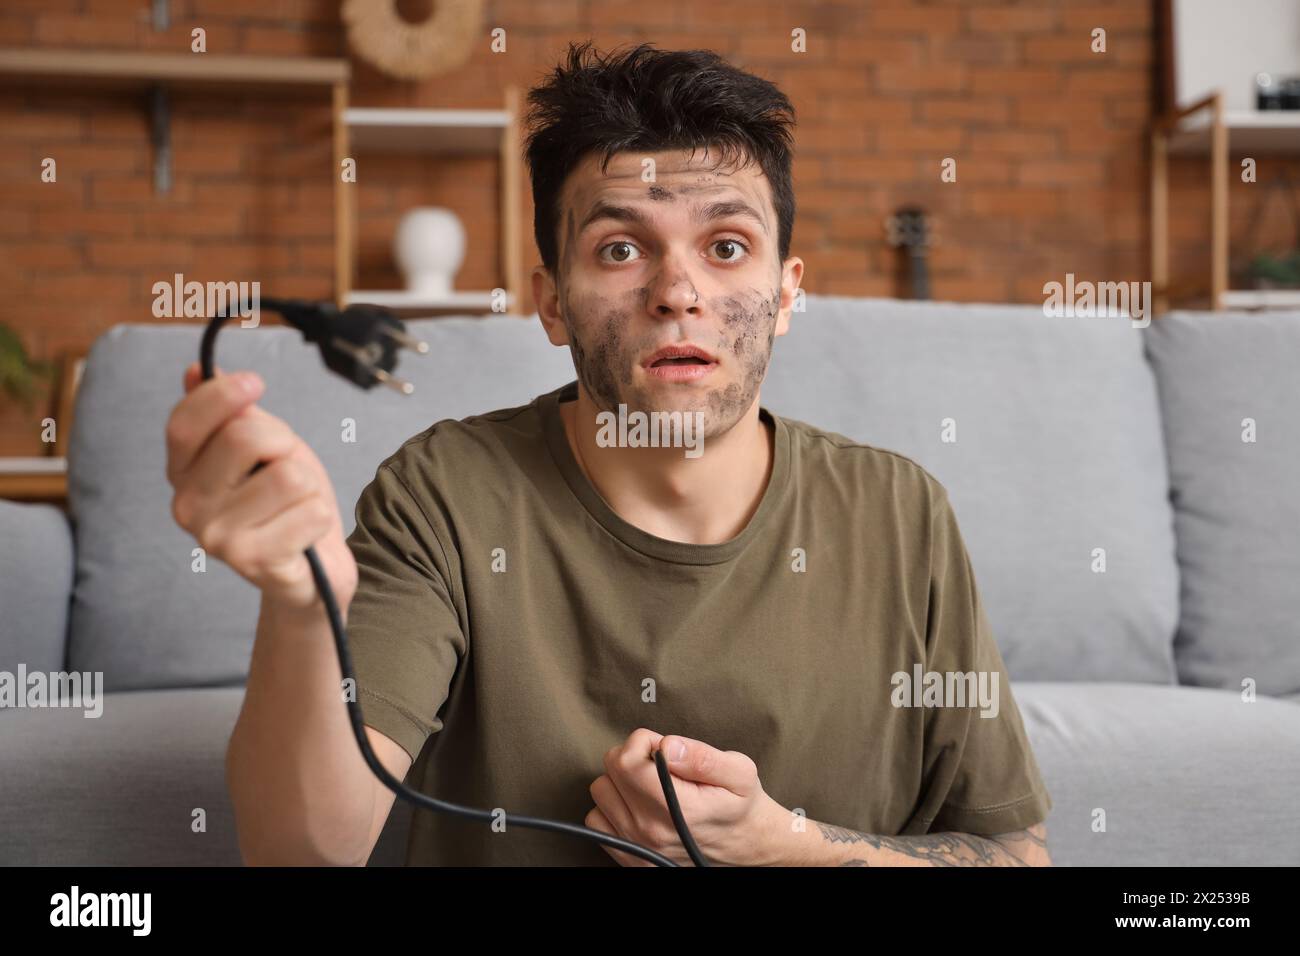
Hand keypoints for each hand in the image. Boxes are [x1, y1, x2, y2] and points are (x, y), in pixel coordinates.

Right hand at [165, 361, 358, 612]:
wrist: (312, 569)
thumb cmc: (285, 503)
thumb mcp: (262, 449)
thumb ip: (233, 413)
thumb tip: (198, 370)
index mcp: (182, 472)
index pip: (185, 423)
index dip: (220, 394)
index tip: (255, 382)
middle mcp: (187, 506)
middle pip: (244, 438)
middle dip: (283, 443)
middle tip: (286, 467)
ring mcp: (217, 537)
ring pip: (287, 475)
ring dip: (307, 486)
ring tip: (296, 505)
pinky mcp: (253, 561)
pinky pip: (310, 511)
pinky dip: (319, 515)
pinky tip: (304, 532)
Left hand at [584, 727, 786, 866]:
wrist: (746, 846)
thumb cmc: (741, 806)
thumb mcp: (739, 771)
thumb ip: (702, 755)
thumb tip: (667, 745)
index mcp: (676, 807)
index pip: (627, 759)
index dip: (645, 742)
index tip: (665, 750)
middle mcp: (651, 829)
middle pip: (611, 770)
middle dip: (634, 757)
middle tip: (661, 765)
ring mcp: (637, 845)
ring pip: (602, 792)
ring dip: (621, 781)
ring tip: (650, 785)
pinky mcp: (629, 855)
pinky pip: (597, 820)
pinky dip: (612, 807)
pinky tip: (638, 804)